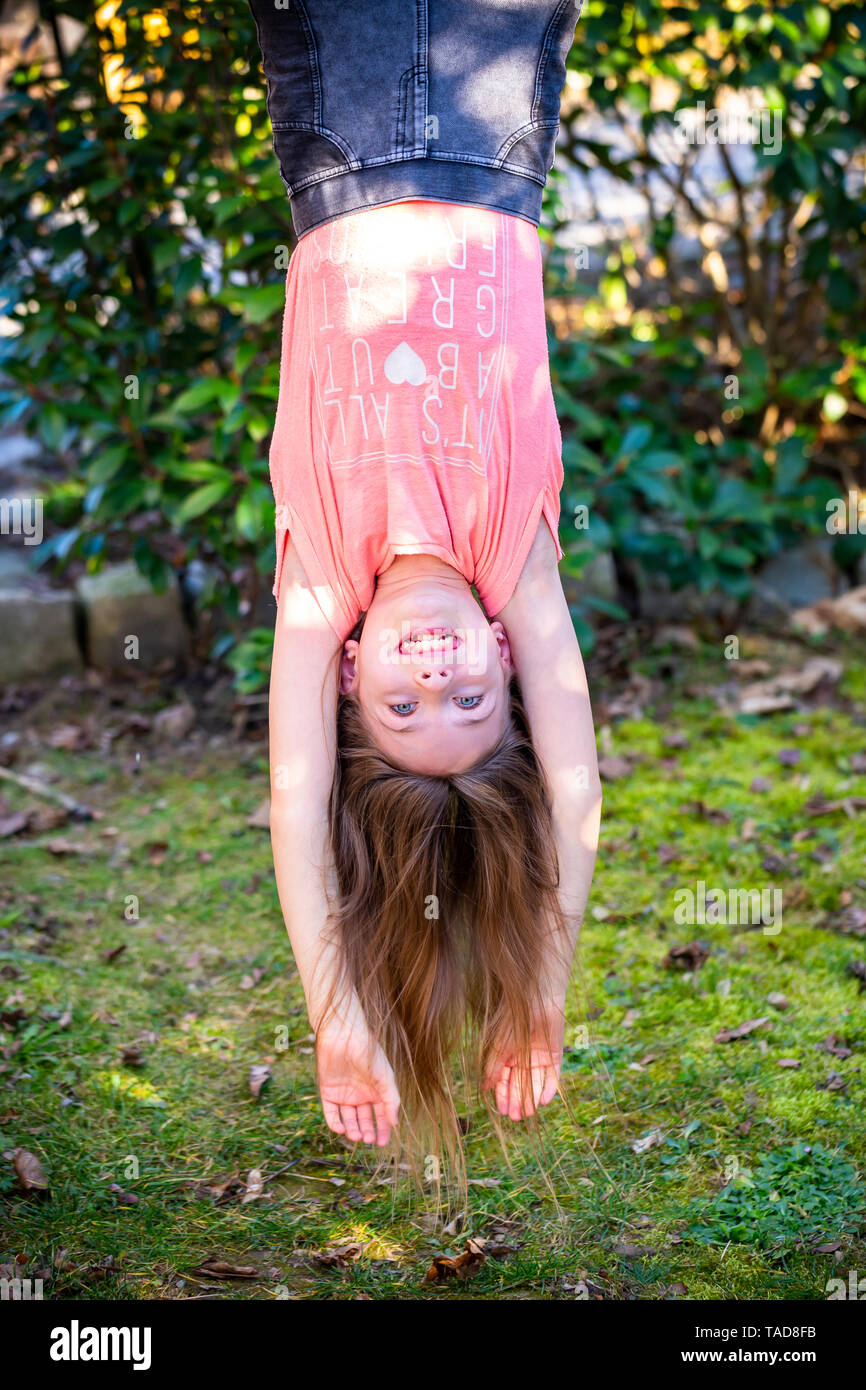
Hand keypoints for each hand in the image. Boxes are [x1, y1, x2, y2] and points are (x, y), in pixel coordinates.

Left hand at [315, 1015, 400, 1146]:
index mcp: (376, 1091)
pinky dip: (335, 1122)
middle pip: (364, 1120)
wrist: (343, 1035)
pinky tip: (341, 1129)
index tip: (382, 1143)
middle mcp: (360, 1094)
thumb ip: (391, 1099)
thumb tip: (395, 1123)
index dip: (383, 1130)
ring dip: (352, 1129)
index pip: (381, 1115)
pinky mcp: (328, 1092)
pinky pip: (331, 1112)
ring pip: (348, 1119)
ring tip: (355, 1136)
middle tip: (367, 1140)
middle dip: (366, 1131)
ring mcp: (344, 1094)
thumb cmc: (368, 1052)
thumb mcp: (385, 1077)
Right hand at [483, 998, 564, 1120]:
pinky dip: (550, 1088)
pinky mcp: (555, 1055)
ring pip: (536, 1084)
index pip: (504, 1081)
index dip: (503, 1096)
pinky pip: (553, 1076)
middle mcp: (523, 1060)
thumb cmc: (514, 1018)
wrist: (539, 999)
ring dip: (532, 1099)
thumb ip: (494, 1066)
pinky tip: (544, 1101)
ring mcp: (540, 1058)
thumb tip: (484, 1088)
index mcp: (507, 1056)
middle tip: (515, 1118)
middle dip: (516, 1102)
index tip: (502, 1111)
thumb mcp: (500, 1045)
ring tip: (528, 1114)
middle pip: (520, 1085)